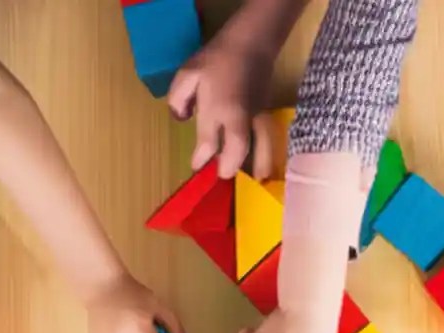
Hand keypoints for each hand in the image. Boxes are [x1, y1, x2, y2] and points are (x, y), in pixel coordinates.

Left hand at [168, 38, 275, 178]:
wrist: (250, 44)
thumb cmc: (216, 59)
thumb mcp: (187, 75)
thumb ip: (178, 99)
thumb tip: (182, 119)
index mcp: (218, 108)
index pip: (208, 141)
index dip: (200, 157)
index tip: (195, 166)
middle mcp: (239, 117)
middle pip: (237, 149)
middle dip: (229, 166)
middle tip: (222, 175)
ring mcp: (256, 116)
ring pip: (259, 145)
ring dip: (257, 163)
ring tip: (256, 178)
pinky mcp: (266, 113)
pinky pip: (265, 138)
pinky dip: (265, 153)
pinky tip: (264, 164)